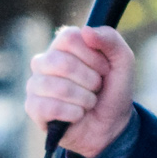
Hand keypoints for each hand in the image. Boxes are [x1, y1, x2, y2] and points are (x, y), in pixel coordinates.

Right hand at [25, 25, 136, 157]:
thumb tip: (86, 31)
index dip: (93, 56)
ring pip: (56, 86)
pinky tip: (78, 115)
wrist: (111, 126)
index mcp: (64, 46)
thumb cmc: (113, 91)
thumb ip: (111, 40)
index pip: (69, 38)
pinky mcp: (33, 107)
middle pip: (62, 63)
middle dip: (90, 80)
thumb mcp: (123, 62)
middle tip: (97, 89)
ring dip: (84, 99)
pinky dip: (73, 113)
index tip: (104, 69)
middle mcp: (45, 61)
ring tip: (89, 103)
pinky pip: (50, 107)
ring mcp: (36, 84)